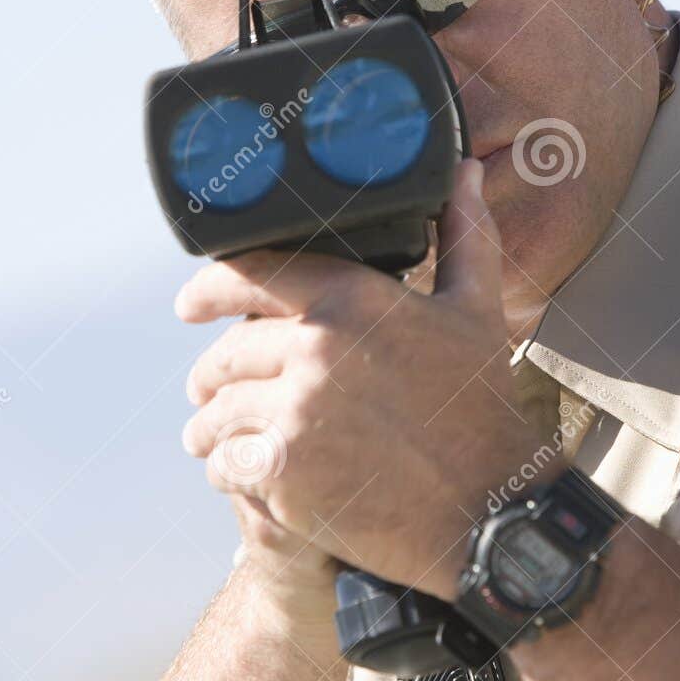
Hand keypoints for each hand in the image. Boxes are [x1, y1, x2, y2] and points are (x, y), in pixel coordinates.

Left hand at [176, 161, 550, 600]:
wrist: (489, 508)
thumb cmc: (483, 407)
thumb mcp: (477, 311)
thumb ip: (462, 235)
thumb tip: (464, 172)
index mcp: (351, 298)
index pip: (248, 276)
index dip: (208, 290)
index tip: (189, 305)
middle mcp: (315, 348)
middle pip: (227, 355)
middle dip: (212, 375)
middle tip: (208, 389)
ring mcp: (295, 412)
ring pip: (218, 413)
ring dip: (212, 427)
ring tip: (214, 438)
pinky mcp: (284, 473)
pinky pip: (226, 464)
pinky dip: (226, 470)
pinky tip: (240, 474)